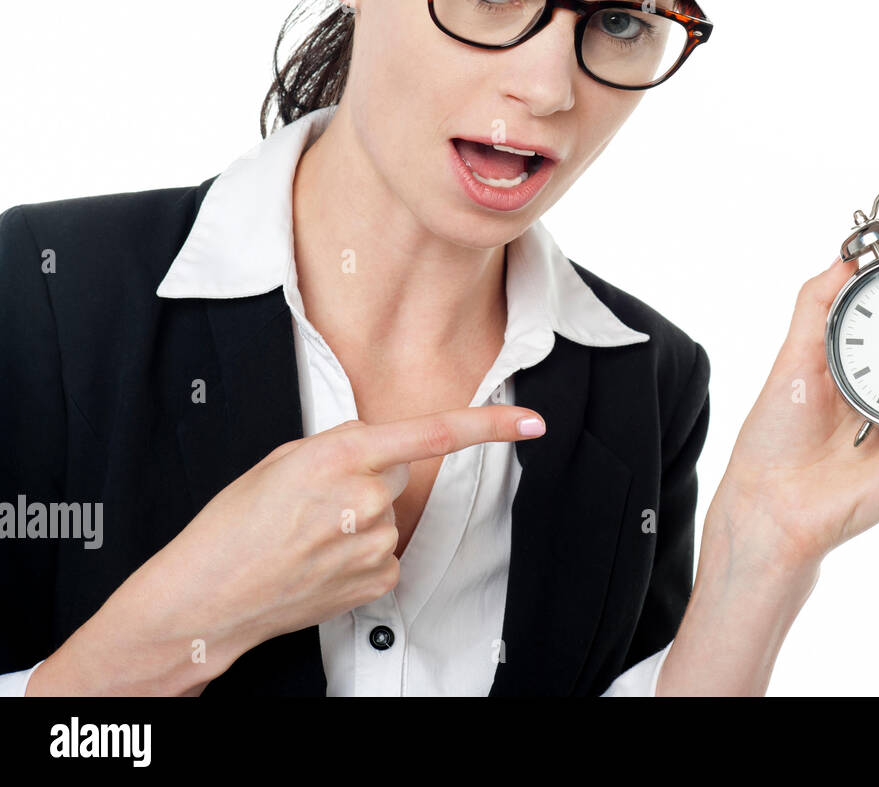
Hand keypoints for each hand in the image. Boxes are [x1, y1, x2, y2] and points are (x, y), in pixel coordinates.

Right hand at [28, 405, 546, 694]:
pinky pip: (384, 554)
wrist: (209, 595)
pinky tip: (321, 561)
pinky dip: (359, 555)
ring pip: (388, 516)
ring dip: (359, 520)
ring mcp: (374, 544)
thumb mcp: (283, 462)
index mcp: (339, 455)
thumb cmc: (235, 525)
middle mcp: (364, 498)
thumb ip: (342, 448)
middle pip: (397, 475)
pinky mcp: (377, 580)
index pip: (432, 435)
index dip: (489, 427)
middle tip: (315, 502)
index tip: (531, 423)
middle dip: (367, 481)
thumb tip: (382, 452)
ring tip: (308, 536)